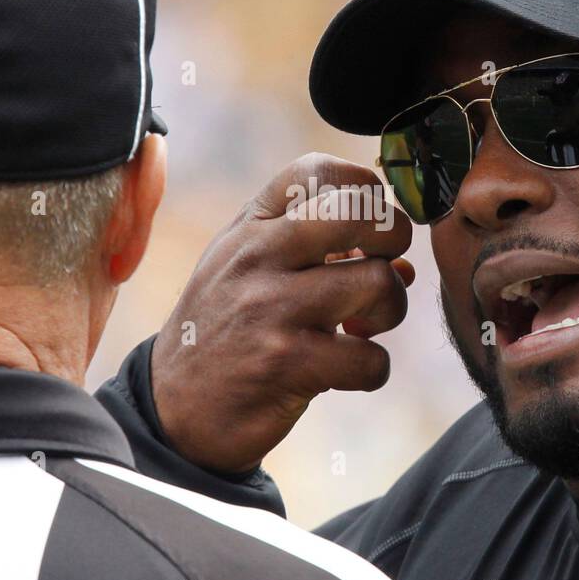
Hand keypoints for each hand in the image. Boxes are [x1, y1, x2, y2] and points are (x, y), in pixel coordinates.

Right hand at [151, 153, 414, 473]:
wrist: (174, 407)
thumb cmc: (225, 330)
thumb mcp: (250, 269)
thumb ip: (316, 250)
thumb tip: (404, 261)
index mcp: (250, 226)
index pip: (316, 172)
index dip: (364, 188)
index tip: (370, 220)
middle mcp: (258, 256)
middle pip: (360, 215)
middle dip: (394, 239)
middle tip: (381, 270)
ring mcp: (271, 308)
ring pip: (379, 282)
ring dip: (391, 310)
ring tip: (364, 327)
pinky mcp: (286, 364)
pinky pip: (370, 358)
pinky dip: (373, 369)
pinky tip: (348, 370)